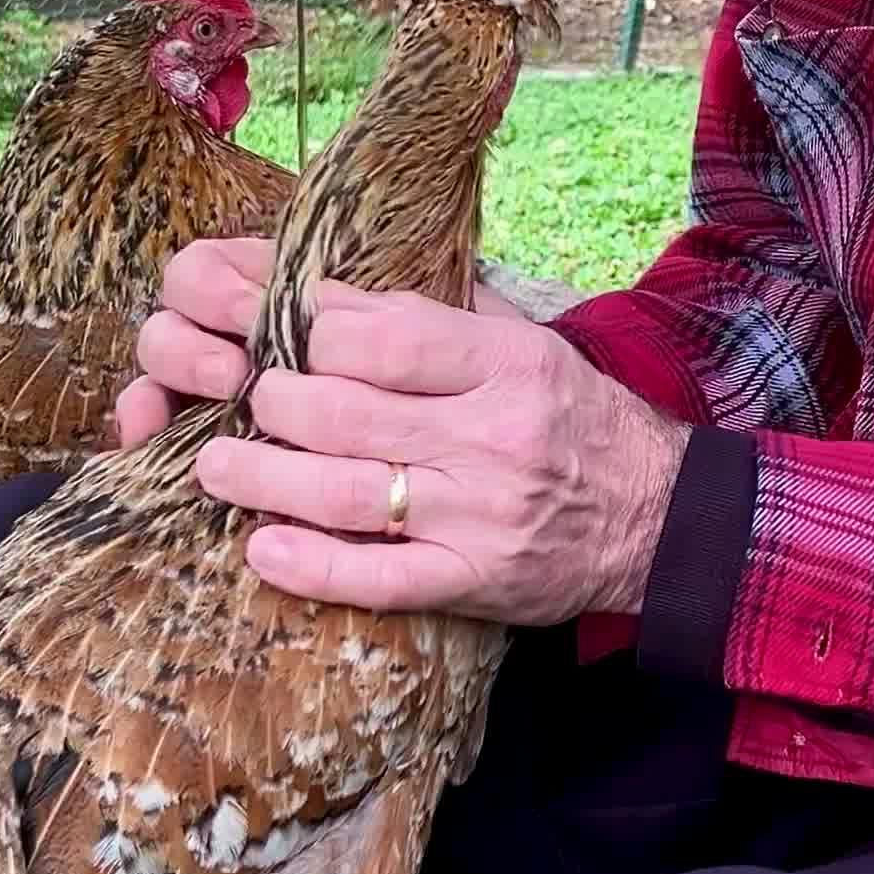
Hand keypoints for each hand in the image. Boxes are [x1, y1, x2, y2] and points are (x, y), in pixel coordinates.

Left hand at [111, 238, 687, 625]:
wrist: (657, 516)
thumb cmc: (575, 419)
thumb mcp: (526, 346)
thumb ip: (438, 317)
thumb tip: (329, 292)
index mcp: (507, 366)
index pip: (386, 336)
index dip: (315, 332)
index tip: (282, 333)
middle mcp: (491, 437)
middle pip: (344, 412)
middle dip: (272, 402)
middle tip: (247, 398)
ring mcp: (479, 516)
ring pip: (343, 492)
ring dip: (261, 478)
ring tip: (215, 465)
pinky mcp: (473, 581)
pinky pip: (376, 578)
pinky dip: (310, 566)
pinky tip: (262, 548)